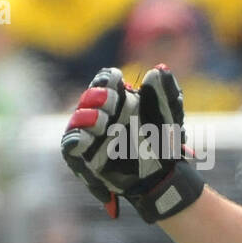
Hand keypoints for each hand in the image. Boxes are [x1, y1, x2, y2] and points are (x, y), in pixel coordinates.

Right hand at [61, 65, 204, 222]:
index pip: (104, 81)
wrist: (164, 174)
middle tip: (112, 100)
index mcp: (119, 99)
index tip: (116, 80)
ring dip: (88, 118)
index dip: (107, 79)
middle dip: (99, 98)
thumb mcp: (170, 114)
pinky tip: (84, 139)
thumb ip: (166, 91)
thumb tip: (160, 68)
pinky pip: (72, 145)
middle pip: (90, 98)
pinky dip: (75, 140)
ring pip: (79, 120)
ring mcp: (92, 134)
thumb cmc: (164, 141)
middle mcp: (102, 114)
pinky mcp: (84, 155)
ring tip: (101, 121)